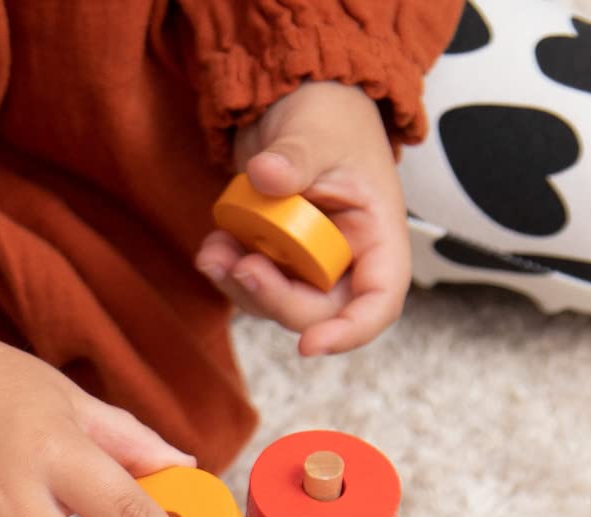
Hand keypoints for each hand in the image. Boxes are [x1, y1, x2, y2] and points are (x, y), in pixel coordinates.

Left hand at [198, 82, 409, 355]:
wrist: (295, 97)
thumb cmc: (325, 111)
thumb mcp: (315, 128)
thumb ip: (296, 156)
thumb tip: (266, 176)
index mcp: (376, 232)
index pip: (379, 300)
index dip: (350, 331)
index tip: (308, 345)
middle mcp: (345, 256)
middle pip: (316, 311)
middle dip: (274, 299)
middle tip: (240, 266)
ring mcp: (306, 261)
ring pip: (275, 304)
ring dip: (240, 287)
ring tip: (213, 250)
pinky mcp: (273, 257)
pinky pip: (250, 283)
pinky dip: (227, 272)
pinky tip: (212, 246)